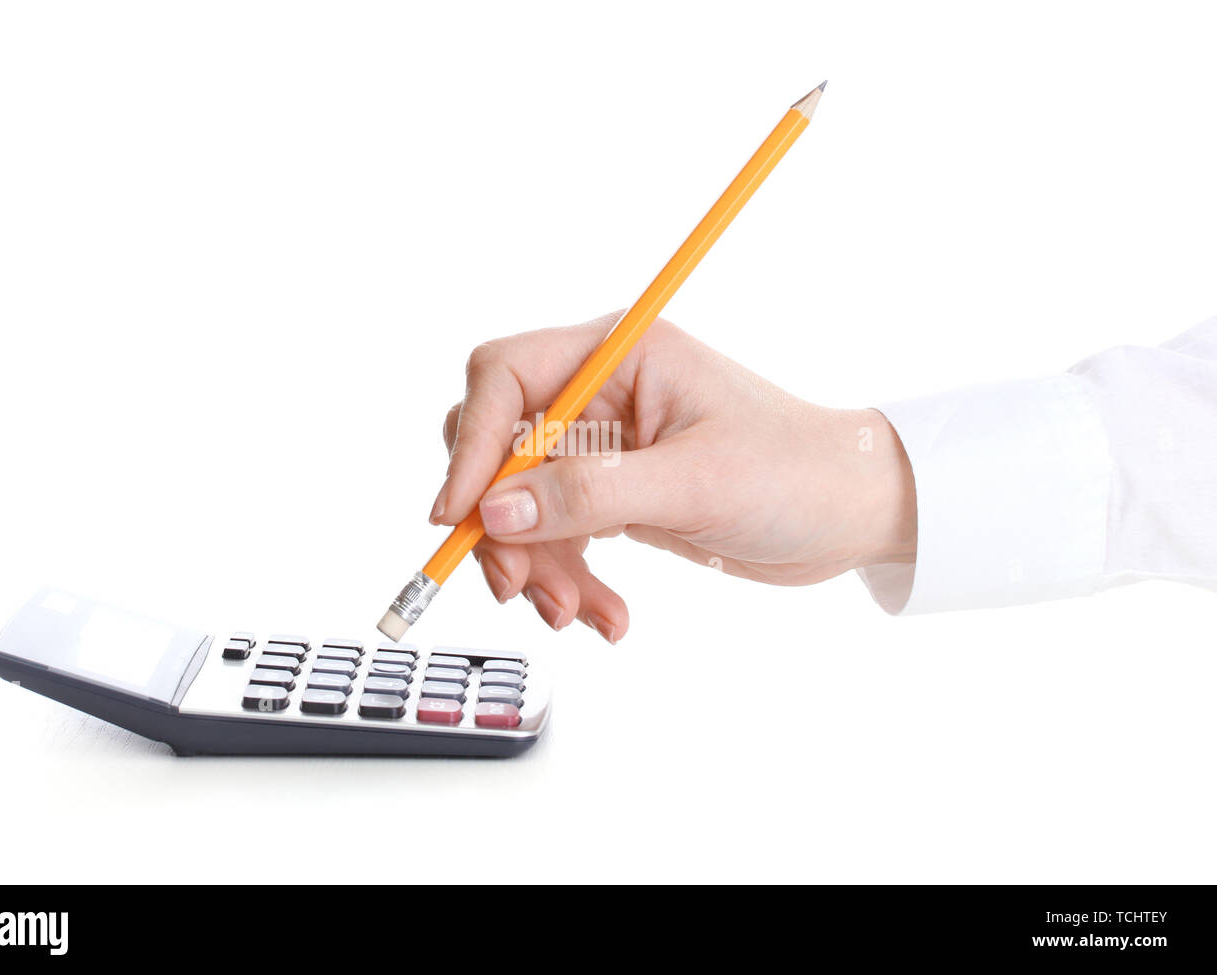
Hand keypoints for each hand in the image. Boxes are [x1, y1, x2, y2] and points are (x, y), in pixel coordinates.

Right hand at [430, 311, 917, 640]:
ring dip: (536, 567)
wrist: (851, 513)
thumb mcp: (693, 483)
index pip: (506, 377)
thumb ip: (590, 494)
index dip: (472, 445)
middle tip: (516, 585)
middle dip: (499, 522)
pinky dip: (567, 579)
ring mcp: (601, 444)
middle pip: (498, 446)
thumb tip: (495, 511)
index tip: (457, 516)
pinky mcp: (610, 492)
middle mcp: (599, 391)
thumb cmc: (796, 473)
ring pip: (518, 502)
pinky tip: (604, 614)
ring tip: (578, 614)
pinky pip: (554, 535)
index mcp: (617, 353)